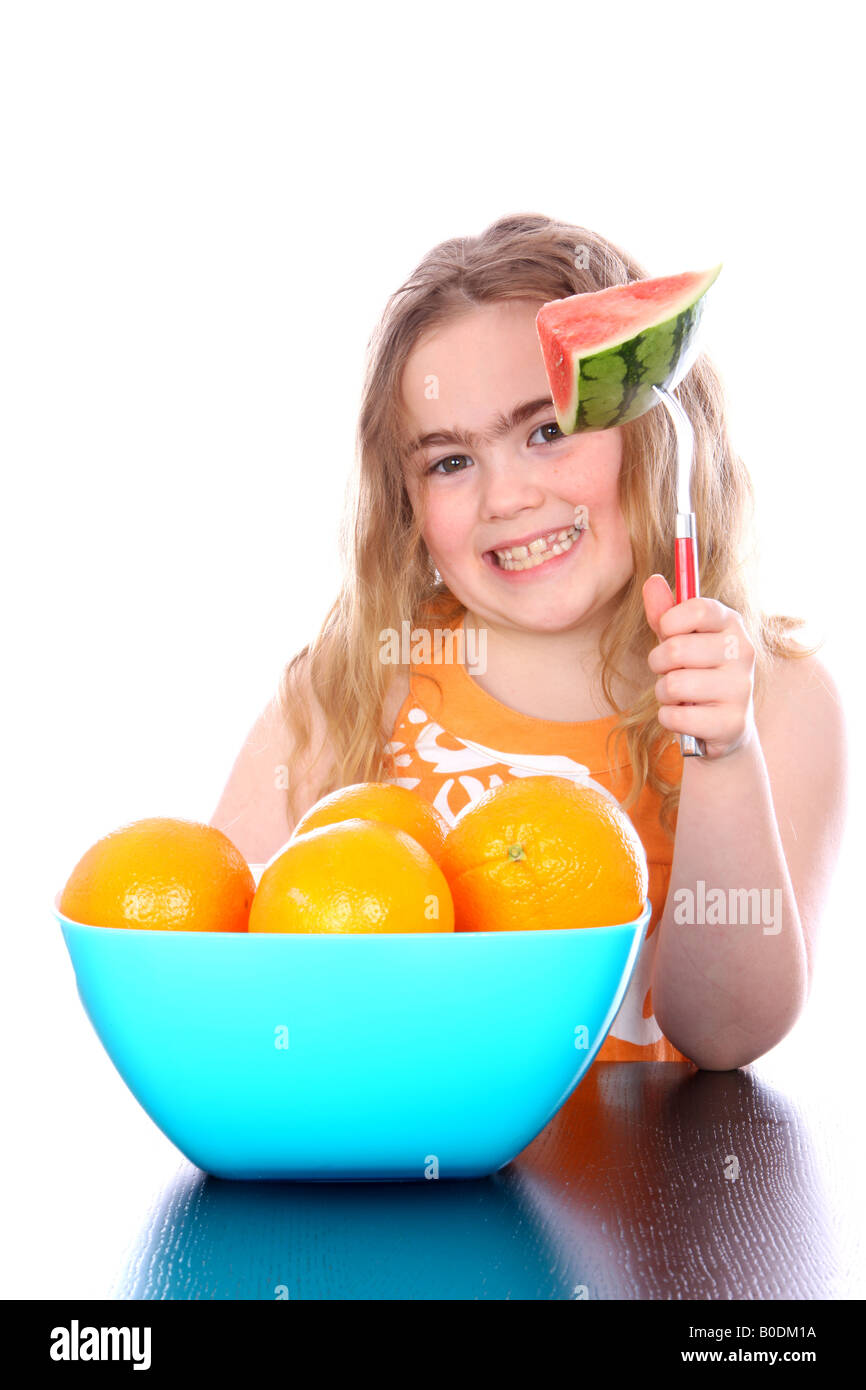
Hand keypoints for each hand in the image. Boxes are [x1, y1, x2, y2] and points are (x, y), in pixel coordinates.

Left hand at [642, 574, 756, 760]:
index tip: (666, 632)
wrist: (725, 726)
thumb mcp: (680, 639)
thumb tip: (652, 580)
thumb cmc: (698, 672)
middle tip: (669, 671)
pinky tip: (685, 716)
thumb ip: (665, 611)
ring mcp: (741, 688)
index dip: (670, 622)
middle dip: (658, 663)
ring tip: (678, 695)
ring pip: (674, 684)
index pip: (698, 608)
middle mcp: (743, 652)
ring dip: (663, 693)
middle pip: (676, 649)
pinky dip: (669, 718)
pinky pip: (677, 716)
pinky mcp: (732, 723)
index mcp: (732, 624)